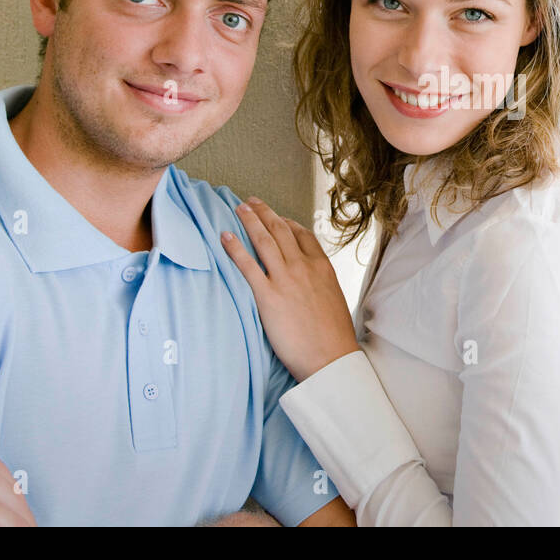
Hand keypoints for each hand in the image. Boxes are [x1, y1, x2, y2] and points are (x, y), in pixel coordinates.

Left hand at [220, 196, 360, 382]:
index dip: (287, 222)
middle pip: (281, 230)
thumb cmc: (334, 337)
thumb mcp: (334, 300)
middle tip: (251, 202)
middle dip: (264, 212)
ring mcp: (285, 279)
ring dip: (249, 220)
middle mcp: (304, 267)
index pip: (303, 235)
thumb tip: (311, 284)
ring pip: (264, 240)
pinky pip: (247, 265)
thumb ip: (321, 284)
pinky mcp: (268, 296)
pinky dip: (235, 248)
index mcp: (322, 268)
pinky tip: (225, 236)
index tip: (277, 216)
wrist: (331, 358)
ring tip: (238, 208)